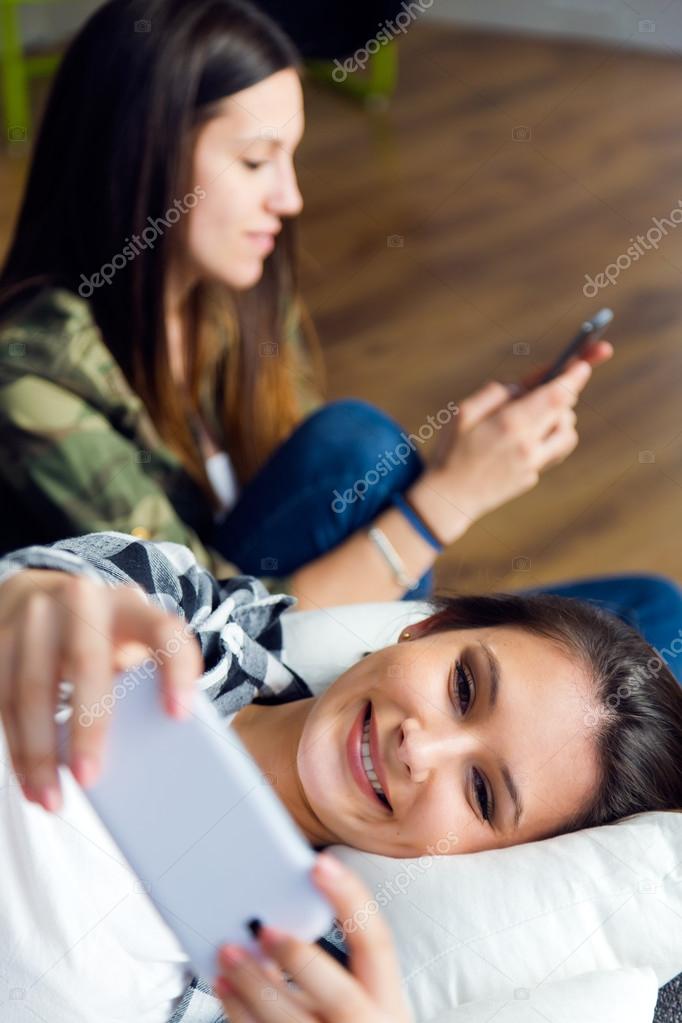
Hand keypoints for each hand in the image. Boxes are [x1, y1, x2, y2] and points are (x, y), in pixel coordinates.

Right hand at [0, 570, 202, 810]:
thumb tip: (150, 752)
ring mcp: (35, 617)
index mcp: (130, 605)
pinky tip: (29, 780)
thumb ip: (143, 680)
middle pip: (86, 661)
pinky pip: (2, 699)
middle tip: (89, 778)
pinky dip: (16, 748)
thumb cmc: (101, 633)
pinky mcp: (0, 639)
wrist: (44, 596)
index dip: (176, 671)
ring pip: (31, 688)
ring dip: (39, 752)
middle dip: (87, 726)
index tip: (178, 715)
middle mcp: (81, 600)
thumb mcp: (132, 641)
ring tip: (52, 797)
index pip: (164, 632)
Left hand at [213, 852, 413, 1022]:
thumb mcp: (358, 998)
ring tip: (228, 954)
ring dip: (254, 986)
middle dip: (298, 959)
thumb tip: (282, 915)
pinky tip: (225, 989)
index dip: (350, 898)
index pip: (377, 941)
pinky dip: (238, 1013)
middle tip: (264, 928)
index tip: (320, 864)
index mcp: (385, 1001)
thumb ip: (329, 967)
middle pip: (338, 994)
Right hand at [412, 340, 612, 541]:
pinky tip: (525, 439)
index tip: (583, 363)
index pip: (557, 395)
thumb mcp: (463, 412)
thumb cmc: (451, 451)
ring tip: (531, 417)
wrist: (449, 499)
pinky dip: (548, 439)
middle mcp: (528, 445)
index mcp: (510, 424)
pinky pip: (553, 451)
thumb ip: (495, 393)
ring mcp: (533, 464)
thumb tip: (523, 388)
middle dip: (563, 394)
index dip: (574, 376)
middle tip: (549, 386)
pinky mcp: (532, 477)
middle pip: (566, 411)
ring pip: (568, 433)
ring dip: (558, 419)